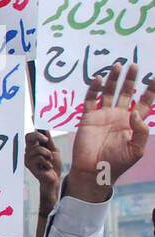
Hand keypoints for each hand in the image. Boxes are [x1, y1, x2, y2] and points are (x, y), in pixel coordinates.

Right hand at [25, 130, 61, 208]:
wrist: (53, 179)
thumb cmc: (53, 165)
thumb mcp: (53, 150)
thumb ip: (48, 140)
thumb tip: (45, 128)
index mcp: (35, 146)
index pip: (31, 132)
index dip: (32, 124)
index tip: (33, 114)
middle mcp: (29, 150)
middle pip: (30, 136)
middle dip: (39, 136)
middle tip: (46, 140)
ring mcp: (27, 157)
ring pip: (37, 148)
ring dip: (48, 155)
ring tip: (49, 161)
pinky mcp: (28, 164)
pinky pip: (39, 157)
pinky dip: (47, 162)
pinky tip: (47, 167)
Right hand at [66, 63, 154, 202]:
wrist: (94, 171)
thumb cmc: (117, 163)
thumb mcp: (136, 149)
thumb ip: (141, 130)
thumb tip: (136, 112)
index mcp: (132, 123)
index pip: (144, 103)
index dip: (150, 91)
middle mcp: (118, 116)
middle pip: (127, 93)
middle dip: (131, 79)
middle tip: (135, 65)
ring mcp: (103, 115)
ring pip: (109, 92)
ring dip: (114, 80)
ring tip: (118, 66)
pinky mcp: (88, 117)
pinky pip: (91, 100)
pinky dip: (93, 89)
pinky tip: (98, 79)